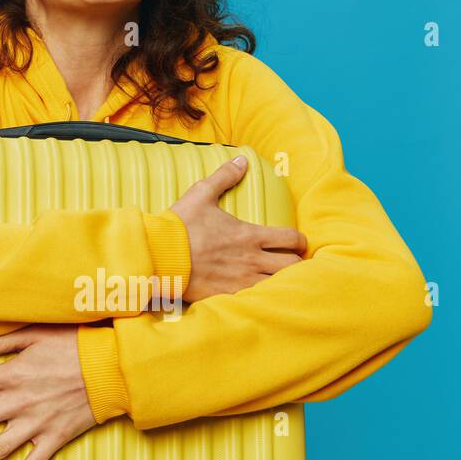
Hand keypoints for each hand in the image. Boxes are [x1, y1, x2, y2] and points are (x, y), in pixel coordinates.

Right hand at [171, 155, 306, 301]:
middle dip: (297, 262)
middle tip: (290, 261)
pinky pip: (257, 300)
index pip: (291, 239)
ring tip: (279, 279)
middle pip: (294, 265)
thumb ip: (224, 177)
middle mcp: (252, 259)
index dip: (299, 240)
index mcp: (250, 235)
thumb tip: (242, 159)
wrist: (161, 254)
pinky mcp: (228, 295)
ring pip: (280, 285)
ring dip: (283, 281)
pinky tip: (258, 293)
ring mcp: (242, 280)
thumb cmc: (181, 225)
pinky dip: (263, 296)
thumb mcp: (201, 194)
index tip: (295, 241)